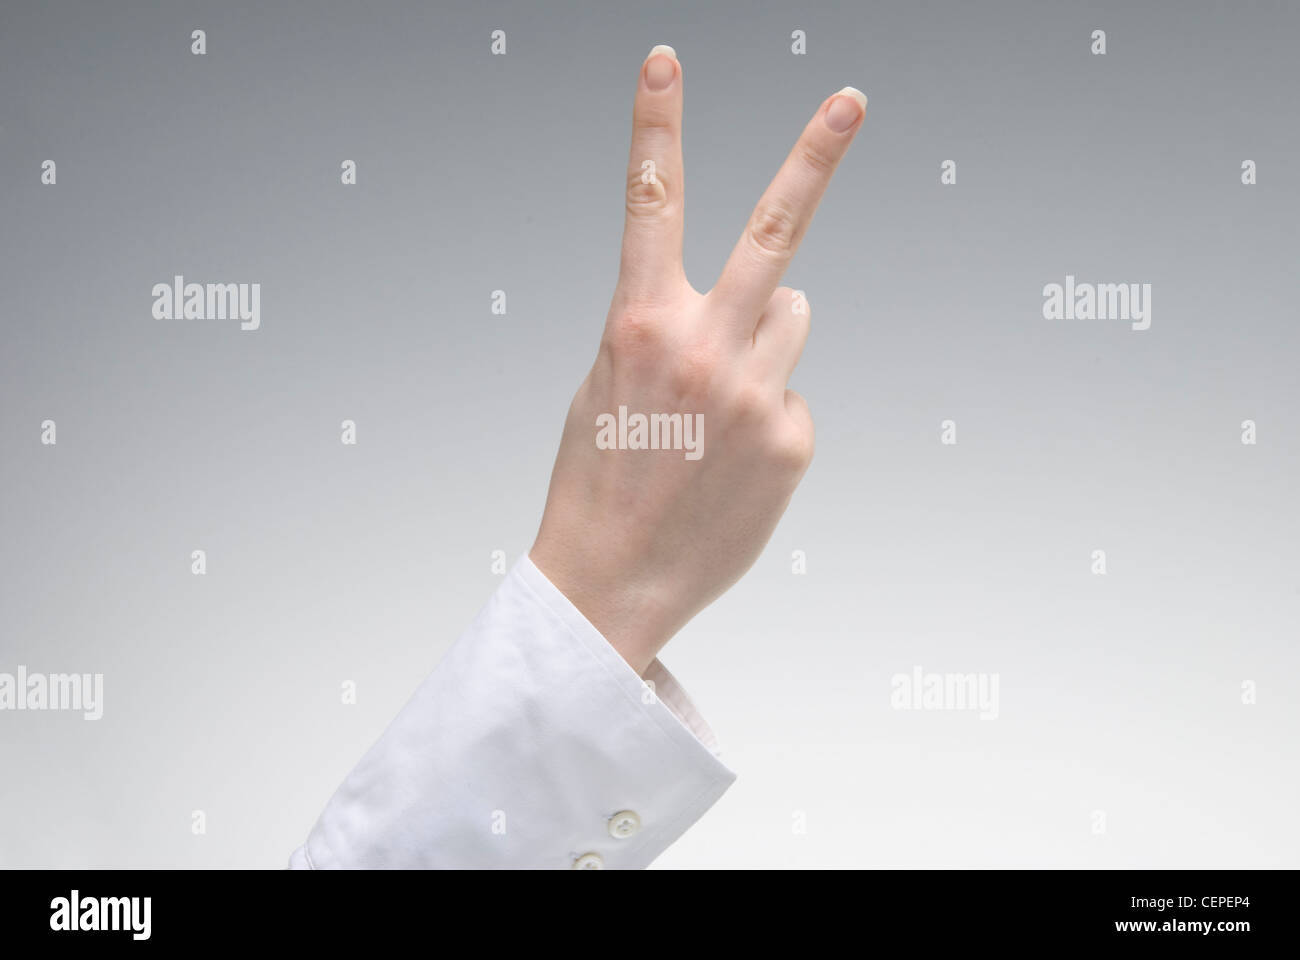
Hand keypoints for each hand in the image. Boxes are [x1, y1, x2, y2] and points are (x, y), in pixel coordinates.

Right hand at [530, 45, 866, 674]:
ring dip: (764, 340)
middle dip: (814, 155)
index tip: (664, 61)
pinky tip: (732, 460)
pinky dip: (769, 413)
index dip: (656, 124)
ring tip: (717, 407)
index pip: (650, 202)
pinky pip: (794, 392)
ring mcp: (758, 394)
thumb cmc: (599, 479)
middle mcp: (706, 348)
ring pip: (791, 317)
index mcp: (639, 325)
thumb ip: (667, 328)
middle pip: (775, 230)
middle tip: (850, 98)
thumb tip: (768, 303)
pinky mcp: (794, 439)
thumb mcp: (605, 385)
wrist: (610, 582)